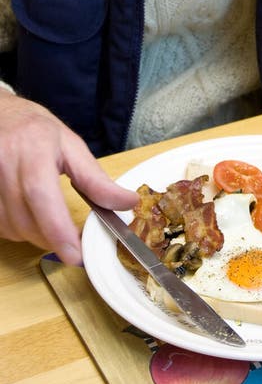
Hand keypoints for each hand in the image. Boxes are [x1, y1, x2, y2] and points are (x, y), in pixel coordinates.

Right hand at [0, 90, 137, 263]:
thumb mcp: (70, 145)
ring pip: (10, 229)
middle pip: (26, 220)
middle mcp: (5, 165)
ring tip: (46, 216)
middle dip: (52, 239)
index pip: (42, 196)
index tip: (75, 254)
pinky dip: (15, 229)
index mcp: (33, 151)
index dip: (58, 230)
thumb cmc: (34, 129)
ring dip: (33, 235)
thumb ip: (96, 178)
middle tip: (71, 239)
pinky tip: (27, 213)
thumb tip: (127, 202)